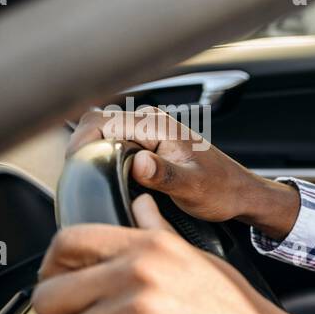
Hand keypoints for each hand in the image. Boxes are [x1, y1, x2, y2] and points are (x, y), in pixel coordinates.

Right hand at [68, 106, 299, 238]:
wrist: (241, 193)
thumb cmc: (222, 190)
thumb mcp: (192, 187)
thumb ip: (163, 175)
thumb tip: (139, 163)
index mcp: (157, 125)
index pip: (101, 122)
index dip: (80, 143)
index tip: (73, 167)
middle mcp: (151, 120)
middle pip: (97, 122)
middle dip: (80, 144)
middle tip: (76, 175)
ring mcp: (149, 129)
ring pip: (103, 130)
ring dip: (90, 148)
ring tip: (86, 174)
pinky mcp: (148, 141)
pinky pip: (114, 140)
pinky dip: (102, 152)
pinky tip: (102, 172)